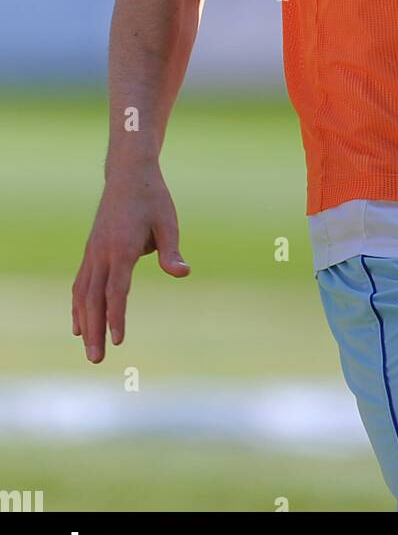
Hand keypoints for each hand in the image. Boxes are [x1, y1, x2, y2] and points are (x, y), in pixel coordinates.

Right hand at [72, 166, 189, 362]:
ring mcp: (92, 252)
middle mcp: (101, 252)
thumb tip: (183, 273)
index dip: (116, 316)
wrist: (128, 175)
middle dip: (95, 329)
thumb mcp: (168, 222)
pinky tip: (79, 325)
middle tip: (97, 359)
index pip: (116, 289)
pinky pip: (80, 283)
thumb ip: (171, 250)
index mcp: (121, 247)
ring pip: (83, 293)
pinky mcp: (91, 251)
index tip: (118, 340)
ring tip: (88, 349)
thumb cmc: (153, 199)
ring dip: (84, 322)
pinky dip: (78, 306)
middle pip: (93, 298)